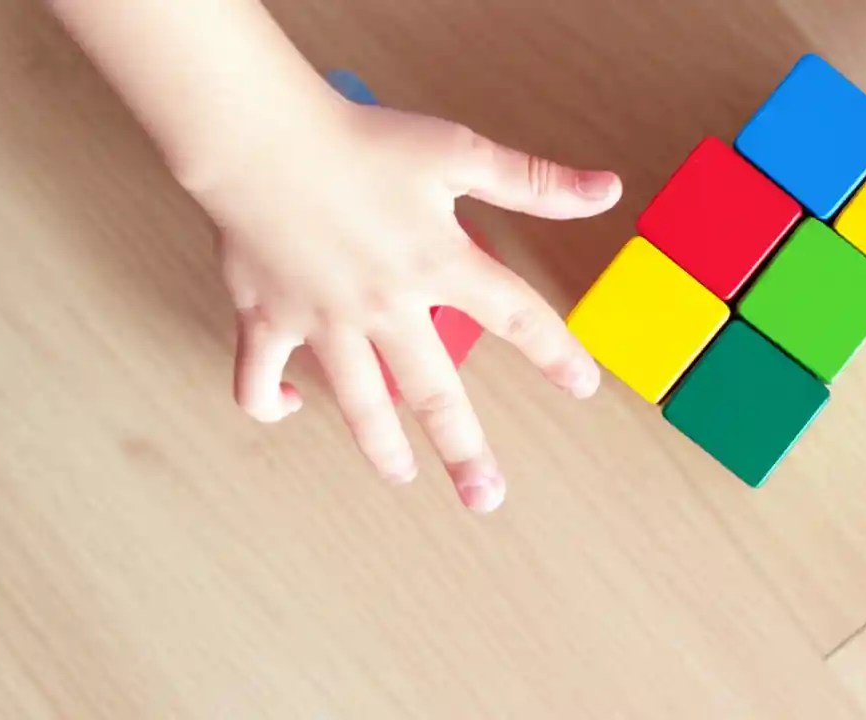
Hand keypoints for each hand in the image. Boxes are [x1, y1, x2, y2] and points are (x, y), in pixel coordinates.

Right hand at [197, 94, 621, 512]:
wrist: (258, 137)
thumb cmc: (360, 140)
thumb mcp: (458, 151)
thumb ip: (533, 181)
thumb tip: (607, 192)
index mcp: (439, 265)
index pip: (516, 317)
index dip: (555, 353)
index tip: (583, 387)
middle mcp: (386, 308)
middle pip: (434, 394)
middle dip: (464, 452)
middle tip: (486, 498)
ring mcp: (324, 323)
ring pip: (357, 404)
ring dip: (382, 449)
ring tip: (402, 477)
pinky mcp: (267, 320)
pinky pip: (258, 379)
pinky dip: (269, 403)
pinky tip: (292, 408)